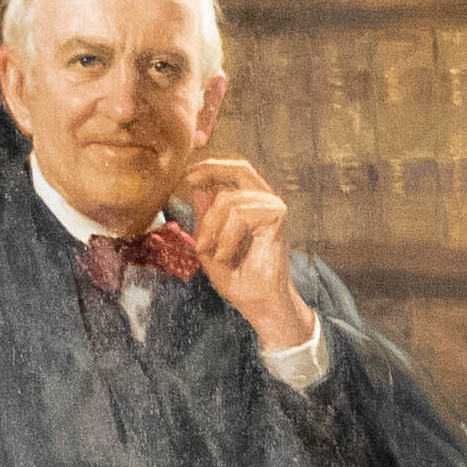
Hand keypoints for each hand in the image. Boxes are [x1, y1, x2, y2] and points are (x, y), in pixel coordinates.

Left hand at [178, 158, 317, 351]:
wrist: (257, 300)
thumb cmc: (235, 275)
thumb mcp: (209, 240)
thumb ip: (206, 214)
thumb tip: (198, 186)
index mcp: (252, 204)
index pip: (236, 171)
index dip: (212, 166)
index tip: (188, 175)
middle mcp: (266, 202)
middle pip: (241, 168)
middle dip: (212, 169)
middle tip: (190, 178)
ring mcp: (274, 209)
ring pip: (230, 199)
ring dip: (212, 227)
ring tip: (212, 252)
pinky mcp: (278, 220)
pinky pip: (241, 214)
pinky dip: (227, 236)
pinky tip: (227, 255)